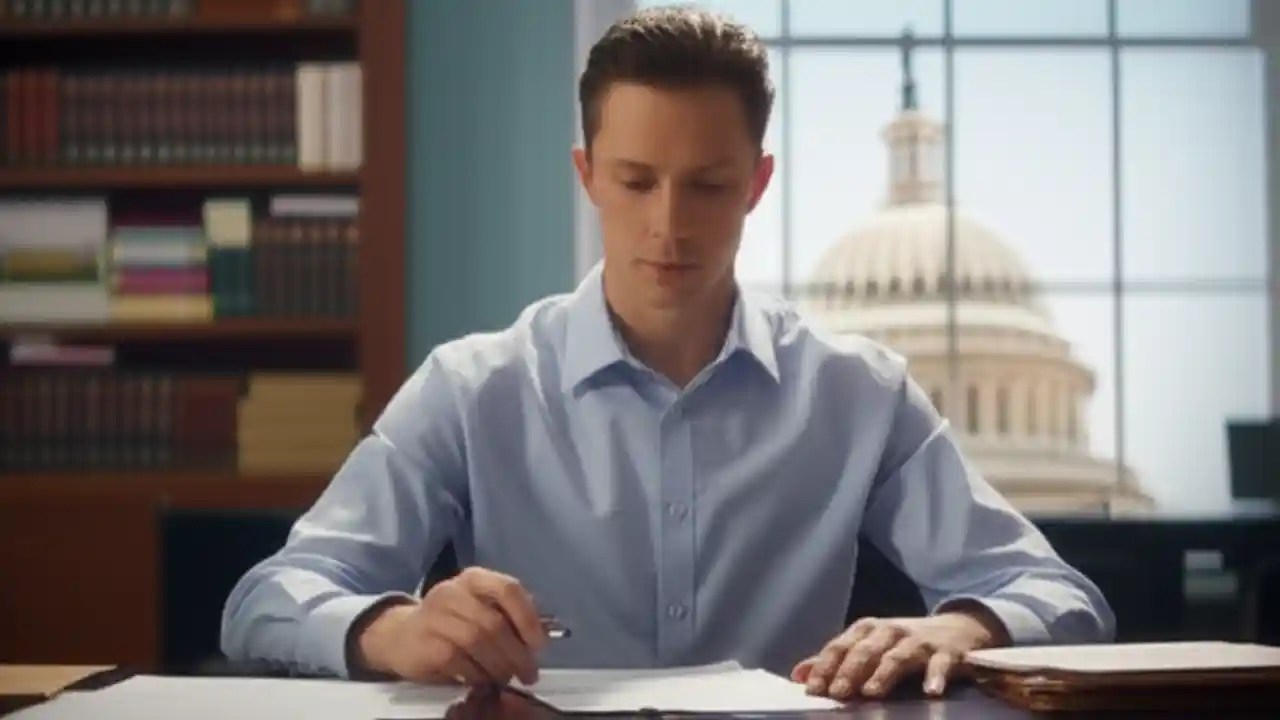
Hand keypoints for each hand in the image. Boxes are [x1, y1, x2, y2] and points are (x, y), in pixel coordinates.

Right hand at [354, 567, 546, 685]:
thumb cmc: (450, 622)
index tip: (539, 644)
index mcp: (474, 579)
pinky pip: (460, 662)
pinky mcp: (426, 644)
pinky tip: (483, 680)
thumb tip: (542, 636)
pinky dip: (477, 675)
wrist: (401, 636)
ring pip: (478, 643)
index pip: (509, 589)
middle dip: (518, 653)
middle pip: (495, 623)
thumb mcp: (478, 609)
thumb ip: (507, 616)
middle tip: (529, 673)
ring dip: (499, 666)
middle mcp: (453, 592)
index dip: (528, 618)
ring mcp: (436, 617)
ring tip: (507, 678)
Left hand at [791, 606, 1009, 700]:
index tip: (813, 689)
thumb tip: (799, 675)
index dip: (825, 667)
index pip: (840, 647)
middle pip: (865, 651)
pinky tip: (931, 692)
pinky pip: (940, 664)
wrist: (957, 629)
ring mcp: (918, 640)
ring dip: (883, 674)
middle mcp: (890, 631)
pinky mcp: (947, 652)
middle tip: (838, 694)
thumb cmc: (903, 642)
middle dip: (849, 672)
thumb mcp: (868, 646)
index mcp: (867, 630)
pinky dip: (935, 677)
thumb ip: (836, 661)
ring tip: (871, 693)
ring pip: (897, 657)